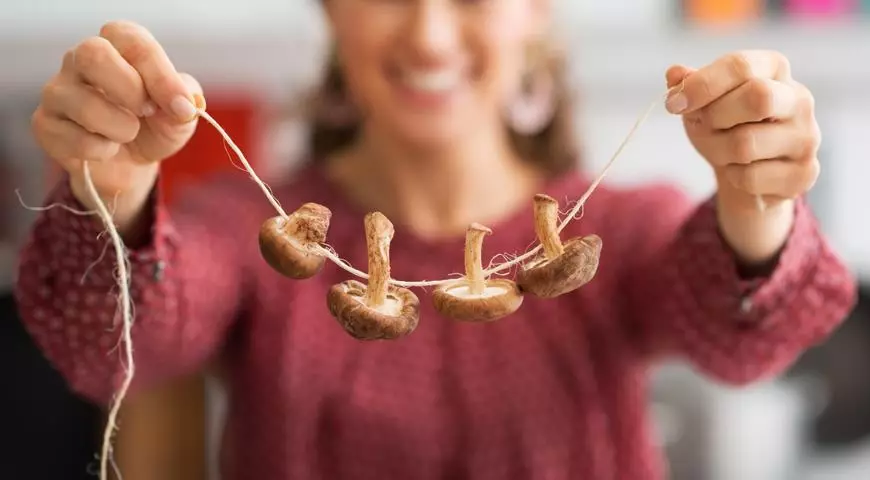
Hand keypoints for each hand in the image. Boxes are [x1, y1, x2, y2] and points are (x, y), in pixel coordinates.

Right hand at [31, 20, 203, 227]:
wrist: (131, 164)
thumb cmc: (154, 126)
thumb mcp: (180, 112)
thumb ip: (186, 100)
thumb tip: (184, 104)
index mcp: (118, 45)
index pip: (132, 40)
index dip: (159, 74)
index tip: (180, 105)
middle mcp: (80, 59)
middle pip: (92, 54)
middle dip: (130, 90)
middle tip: (147, 111)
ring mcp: (57, 91)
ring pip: (84, 103)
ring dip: (121, 128)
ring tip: (128, 133)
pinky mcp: (46, 124)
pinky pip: (74, 139)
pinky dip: (103, 151)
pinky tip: (107, 148)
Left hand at [664, 50, 820, 211]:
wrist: (751, 173)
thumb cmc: (726, 126)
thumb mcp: (703, 102)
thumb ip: (690, 86)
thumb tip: (675, 74)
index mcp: (774, 69)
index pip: (741, 66)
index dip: (702, 84)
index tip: (673, 104)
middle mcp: (799, 98)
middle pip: (758, 97)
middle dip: (715, 116)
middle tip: (702, 126)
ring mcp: (807, 137)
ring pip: (747, 144)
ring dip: (717, 151)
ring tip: (720, 150)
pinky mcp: (804, 172)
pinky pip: (751, 178)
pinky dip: (732, 177)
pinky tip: (739, 172)